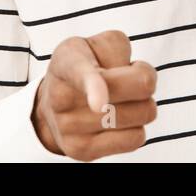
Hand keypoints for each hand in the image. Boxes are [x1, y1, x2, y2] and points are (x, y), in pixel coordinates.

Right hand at [31, 29, 157, 161]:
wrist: (50, 105)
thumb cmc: (85, 65)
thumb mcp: (96, 43)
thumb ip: (117, 49)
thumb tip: (134, 81)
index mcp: (67, 63)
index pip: (84, 75)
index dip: (95, 89)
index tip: (99, 105)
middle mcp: (62, 97)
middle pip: (137, 89)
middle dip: (145, 80)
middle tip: (128, 79)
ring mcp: (70, 128)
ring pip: (142, 114)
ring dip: (143, 104)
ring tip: (121, 99)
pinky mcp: (82, 151)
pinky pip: (136, 139)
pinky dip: (137, 126)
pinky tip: (119, 119)